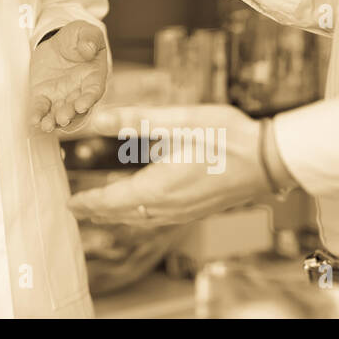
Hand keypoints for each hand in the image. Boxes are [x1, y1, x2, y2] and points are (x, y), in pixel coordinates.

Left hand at [28, 21, 108, 132]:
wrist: (57, 41)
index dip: (88, 99)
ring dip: (54, 120)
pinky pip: (42, 107)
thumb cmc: (77, 39)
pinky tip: (34, 120)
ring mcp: (61, 95)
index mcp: (93, 76)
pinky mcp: (44, 95)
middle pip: (76, 106)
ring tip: (47, 125)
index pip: (93, 90)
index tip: (82, 105)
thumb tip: (88, 48)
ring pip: (59, 111)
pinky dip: (38, 114)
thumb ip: (89, 39)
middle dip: (69, 113)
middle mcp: (78, 90)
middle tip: (63, 118)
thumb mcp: (85, 32)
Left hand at [66, 105, 267, 225]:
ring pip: (140, 219)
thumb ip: (135, 121)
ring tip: (99, 209)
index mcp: (159, 188)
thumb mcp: (179, 121)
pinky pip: (157, 218)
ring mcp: (184, 212)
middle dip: (97, 212)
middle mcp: (169, 207)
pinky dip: (138, 215)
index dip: (88, 203)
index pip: (111, 201)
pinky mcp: (196, 209)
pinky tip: (139, 206)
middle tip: (76, 208)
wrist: (270, 160)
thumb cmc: (228, 137)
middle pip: (123, 214)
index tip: (69, 203)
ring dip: (117, 215)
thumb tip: (96, 119)